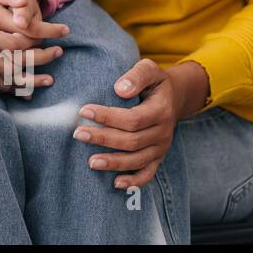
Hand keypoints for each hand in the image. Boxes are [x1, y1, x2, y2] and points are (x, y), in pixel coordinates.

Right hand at [0, 0, 63, 96]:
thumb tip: (25, 1)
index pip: (26, 34)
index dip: (48, 32)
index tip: (66, 30)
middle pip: (19, 57)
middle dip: (42, 57)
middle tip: (59, 50)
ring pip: (9, 74)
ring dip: (31, 79)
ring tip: (51, 79)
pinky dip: (13, 89)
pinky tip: (29, 94)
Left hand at [75, 58, 179, 189]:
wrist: (174, 97)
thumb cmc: (153, 82)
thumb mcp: (149, 69)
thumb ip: (137, 75)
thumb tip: (120, 88)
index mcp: (161, 111)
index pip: (132, 119)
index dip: (108, 117)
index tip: (84, 110)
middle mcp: (163, 132)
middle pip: (132, 141)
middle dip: (104, 139)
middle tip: (78, 134)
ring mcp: (161, 147)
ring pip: (137, 160)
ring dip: (114, 162)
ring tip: (90, 162)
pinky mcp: (158, 157)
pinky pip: (148, 173)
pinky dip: (134, 181)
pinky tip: (115, 184)